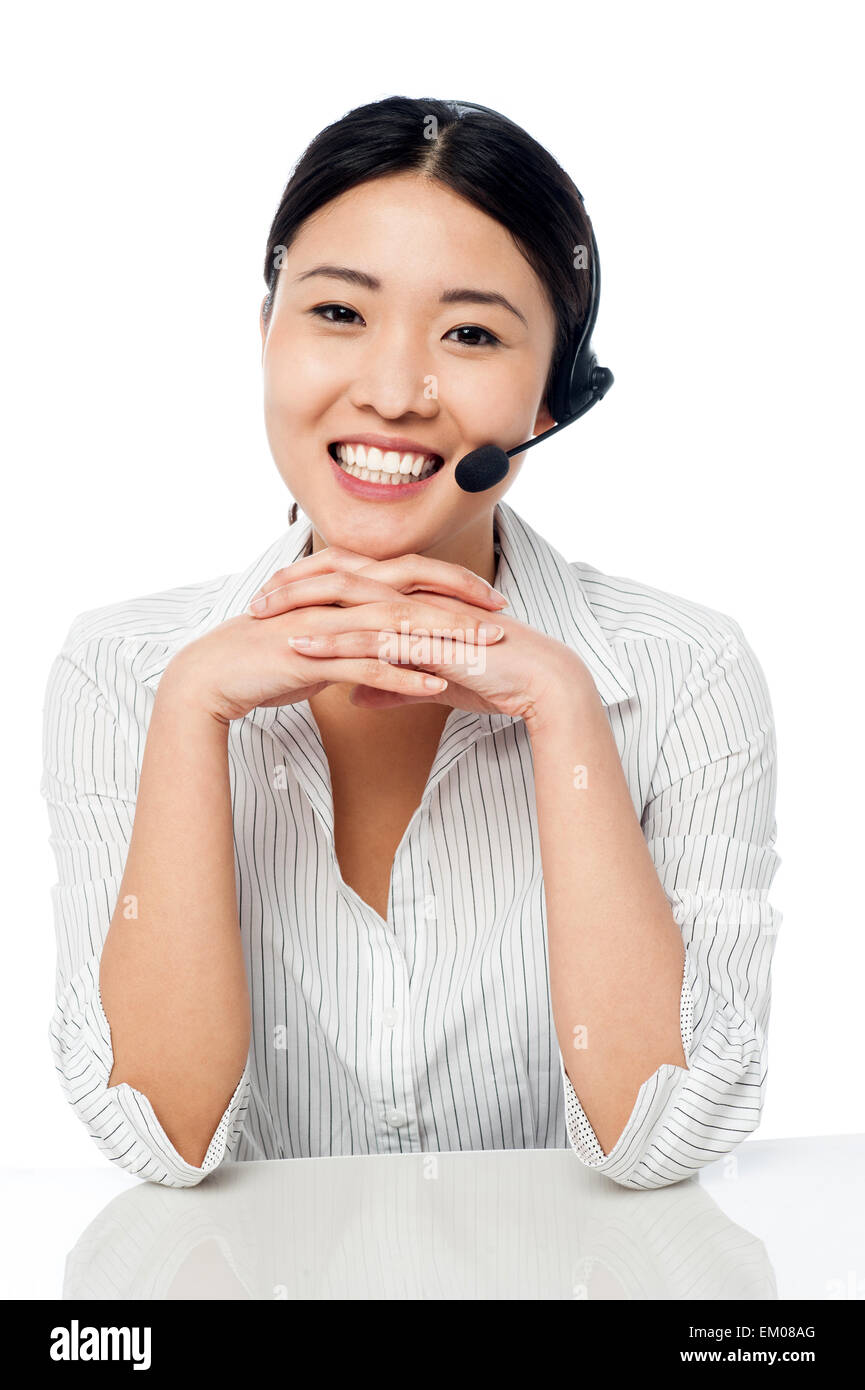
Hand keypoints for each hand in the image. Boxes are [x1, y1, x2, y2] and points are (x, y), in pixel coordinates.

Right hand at [163, 547, 508, 724]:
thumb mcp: (317, 639)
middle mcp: (335, 597)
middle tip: (502, 618)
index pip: (406, 575)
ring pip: (395, 624)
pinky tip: (436, 685)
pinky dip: (404, 674)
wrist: (210, 676)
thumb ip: (351, 634)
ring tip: (483, 649)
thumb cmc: (263, 658)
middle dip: (459, 603)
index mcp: (339, 587)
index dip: (450, 583)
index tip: (489, 598)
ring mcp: (325, 624)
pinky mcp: (312, 656)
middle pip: (409, 591)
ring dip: (442, 637)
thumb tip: (380, 643)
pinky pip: (367, 664)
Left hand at [249, 547, 592, 725]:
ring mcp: (422, 615)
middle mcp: (416, 598)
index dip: (312, 587)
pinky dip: (334, 642)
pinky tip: (302, 649)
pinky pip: (373, 638)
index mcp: (417, 599)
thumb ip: (392, 685)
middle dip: (295, 589)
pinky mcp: (430, 640)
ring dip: (302, 611)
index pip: (355, 583)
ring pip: (351, 605)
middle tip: (254, 600)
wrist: (542, 684)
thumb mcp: (432, 683)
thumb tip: (356, 695)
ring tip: (262, 620)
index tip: (275, 598)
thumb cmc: (497, 679)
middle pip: (343, 581)